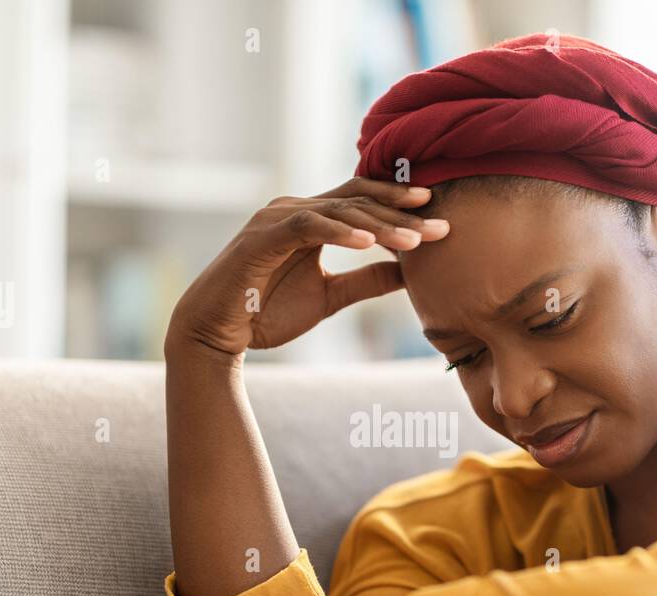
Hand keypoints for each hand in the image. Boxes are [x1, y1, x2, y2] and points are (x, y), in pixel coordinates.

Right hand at [164, 177, 448, 357]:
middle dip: (400, 213)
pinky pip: (307, 227)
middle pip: (356, 201)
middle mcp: (294, 210)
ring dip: (378, 225)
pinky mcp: (261, 238)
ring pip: (337, 211)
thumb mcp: (330, 297)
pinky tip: (368, 243)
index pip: (361, 202)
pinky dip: (339, 233)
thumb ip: (367, 281)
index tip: (438, 214)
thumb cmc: (265, 312)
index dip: (398, 205)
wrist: (216, 333)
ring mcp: (276, 219)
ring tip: (414, 241)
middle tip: (440, 223)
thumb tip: (408, 271)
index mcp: (310, 220)